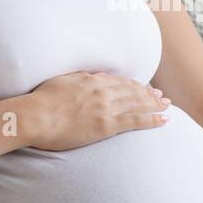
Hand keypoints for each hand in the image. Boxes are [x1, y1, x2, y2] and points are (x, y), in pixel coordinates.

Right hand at [23, 71, 170, 150]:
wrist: (35, 116)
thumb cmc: (42, 100)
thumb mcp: (63, 81)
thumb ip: (81, 78)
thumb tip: (93, 77)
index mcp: (93, 80)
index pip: (121, 82)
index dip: (136, 85)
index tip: (145, 87)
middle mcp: (104, 91)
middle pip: (134, 91)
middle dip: (150, 94)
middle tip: (163, 97)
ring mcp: (107, 108)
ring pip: (138, 104)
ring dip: (156, 104)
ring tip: (167, 106)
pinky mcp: (107, 125)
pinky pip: (136, 121)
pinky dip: (152, 119)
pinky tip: (164, 120)